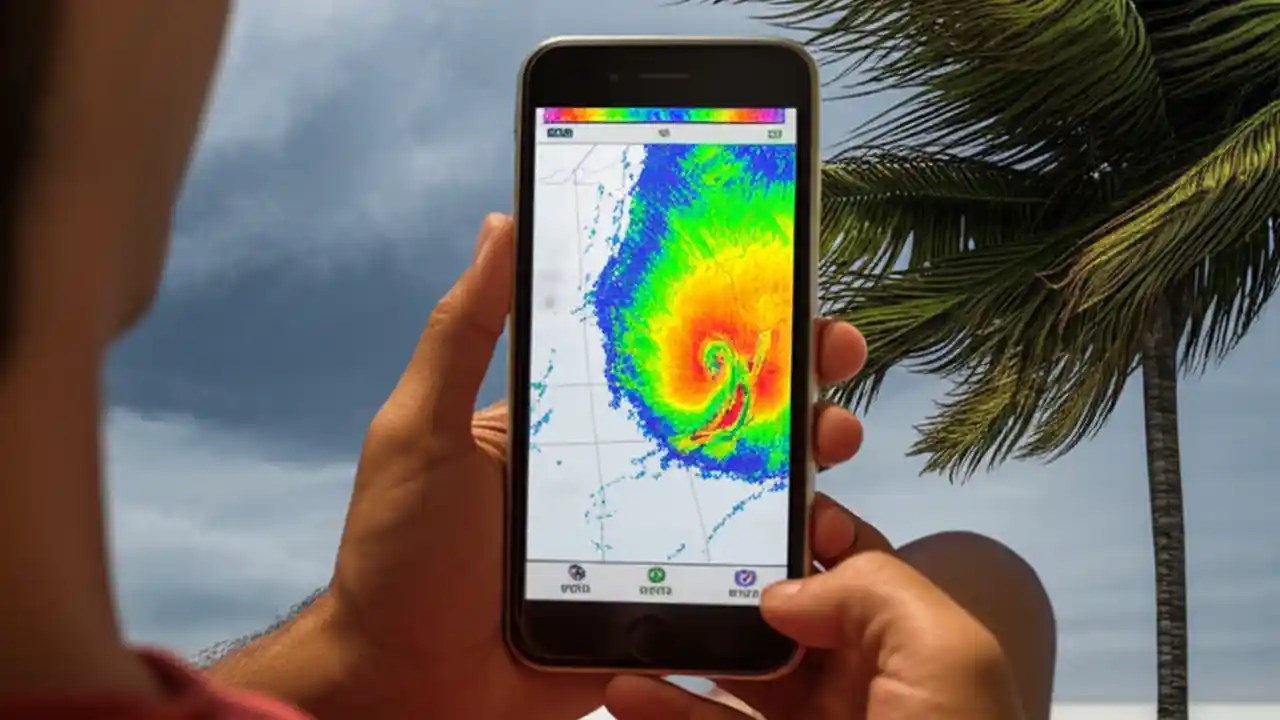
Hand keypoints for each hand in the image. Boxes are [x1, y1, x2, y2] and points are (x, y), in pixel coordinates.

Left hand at [311, 213, 869, 718]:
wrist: (407, 686)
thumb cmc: (403, 554)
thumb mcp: (422, 430)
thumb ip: (463, 333)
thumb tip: (503, 224)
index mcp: (568, 420)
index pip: (658, 352)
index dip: (714, 314)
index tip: (780, 282)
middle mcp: (618, 468)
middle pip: (719, 410)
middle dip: (786, 375)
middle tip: (833, 346)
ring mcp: (647, 535)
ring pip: (743, 484)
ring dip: (802, 452)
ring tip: (834, 438)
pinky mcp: (662, 597)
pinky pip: (736, 566)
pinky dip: (786, 546)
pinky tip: (821, 527)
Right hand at [602, 500, 1024, 719]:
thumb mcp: (946, 653)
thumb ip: (872, 589)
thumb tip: (782, 590)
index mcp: (909, 642)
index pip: (850, 563)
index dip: (799, 529)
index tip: (736, 501)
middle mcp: (858, 682)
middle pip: (779, 613)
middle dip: (722, 581)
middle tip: (657, 552)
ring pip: (733, 676)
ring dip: (678, 649)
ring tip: (621, 624)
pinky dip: (665, 710)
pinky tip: (621, 693)